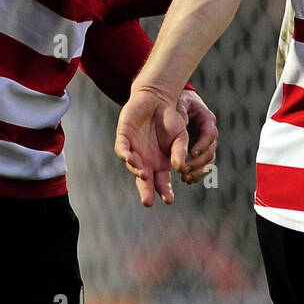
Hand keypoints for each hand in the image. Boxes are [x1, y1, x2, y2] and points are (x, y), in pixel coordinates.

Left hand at [114, 85, 188, 206]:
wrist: (157, 100)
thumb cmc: (171, 120)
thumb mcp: (181, 137)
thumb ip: (180, 152)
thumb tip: (180, 168)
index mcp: (161, 164)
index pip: (161, 182)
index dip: (164, 191)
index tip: (169, 200)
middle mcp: (146, 161)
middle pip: (144, 181)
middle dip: (145, 192)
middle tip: (147, 202)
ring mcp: (134, 150)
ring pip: (133, 166)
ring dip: (138, 171)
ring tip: (144, 174)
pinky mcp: (123, 138)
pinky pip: (122, 150)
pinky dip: (125, 155)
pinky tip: (131, 158)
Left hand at [176, 88, 218, 184]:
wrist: (179, 107)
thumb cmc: (178, 103)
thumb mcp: (179, 105)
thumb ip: (181, 114)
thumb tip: (182, 127)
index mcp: (207, 119)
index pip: (209, 133)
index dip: (203, 144)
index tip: (192, 152)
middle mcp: (209, 133)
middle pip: (211, 151)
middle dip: (199, 162)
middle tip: (185, 169)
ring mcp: (206, 144)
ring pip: (209, 161)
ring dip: (199, 171)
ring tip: (186, 178)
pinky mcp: (200, 153)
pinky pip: (203, 166)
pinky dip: (197, 174)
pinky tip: (188, 179)